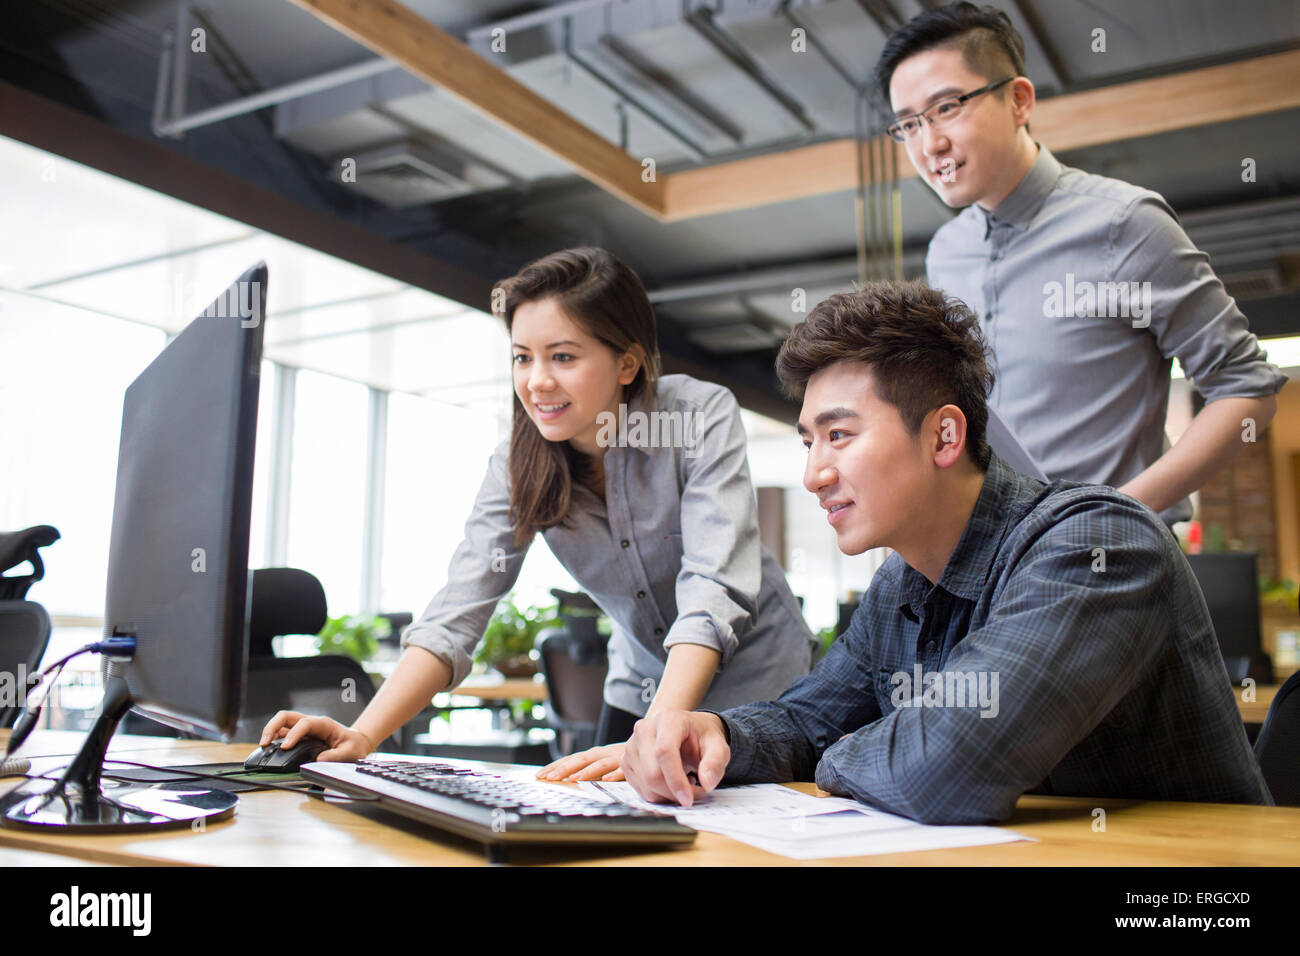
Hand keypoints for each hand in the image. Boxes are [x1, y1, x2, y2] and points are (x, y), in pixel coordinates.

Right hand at [259, 710, 373, 762]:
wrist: (355, 743)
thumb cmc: (353, 745)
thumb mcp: (350, 752)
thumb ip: (337, 756)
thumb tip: (320, 760)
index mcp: (323, 724)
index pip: (304, 723)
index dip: (293, 734)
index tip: (286, 747)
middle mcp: (310, 723)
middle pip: (286, 717)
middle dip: (272, 726)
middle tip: (264, 742)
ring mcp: (303, 729)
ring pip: (281, 724)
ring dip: (270, 733)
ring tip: (262, 747)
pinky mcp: (299, 736)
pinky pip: (283, 734)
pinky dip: (274, 740)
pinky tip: (268, 750)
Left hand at [536, 743, 625, 781]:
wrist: (647, 743)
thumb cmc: (622, 758)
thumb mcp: (603, 762)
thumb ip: (588, 769)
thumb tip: (566, 780)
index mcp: (593, 754)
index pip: (570, 759)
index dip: (555, 766)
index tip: (539, 775)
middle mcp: (602, 754)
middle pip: (581, 759)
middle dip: (564, 769)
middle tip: (550, 778)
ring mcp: (616, 758)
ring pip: (600, 764)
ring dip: (587, 771)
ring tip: (574, 779)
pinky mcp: (630, 764)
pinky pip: (622, 769)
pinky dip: (614, 774)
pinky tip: (607, 780)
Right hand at [622, 709, 729, 806]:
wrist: (687, 732)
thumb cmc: (701, 738)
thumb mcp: (718, 746)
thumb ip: (715, 762)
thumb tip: (707, 782)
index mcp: (668, 719)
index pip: (664, 751)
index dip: (675, 779)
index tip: (688, 799)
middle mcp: (644, 729)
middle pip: (652, 772)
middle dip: (674, 792)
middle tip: (696, 792)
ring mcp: (631, 745)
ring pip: (645, 784)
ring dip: (668, 795)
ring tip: (685, 783)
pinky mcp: (626, 760)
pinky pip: (640, 788)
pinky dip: (658, 794)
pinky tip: (670, 783)